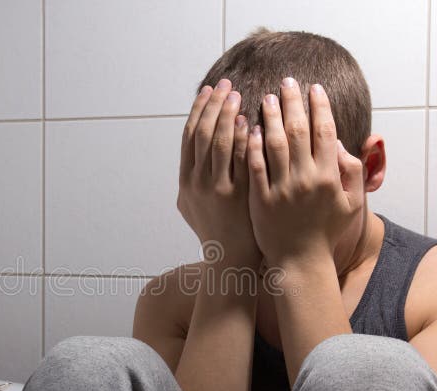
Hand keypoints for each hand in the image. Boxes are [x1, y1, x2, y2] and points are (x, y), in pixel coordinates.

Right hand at [178, 78, 261, 268]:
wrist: (230, 260)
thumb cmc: (214, 232)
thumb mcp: (191, 206)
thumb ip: (192, 179)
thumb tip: (195, 149)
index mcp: (185, 182)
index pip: (189, 136)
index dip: (199, 110)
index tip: (208, 90)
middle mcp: (197, 183)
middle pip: (203, 134)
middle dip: (213, 106)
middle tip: (225, 84)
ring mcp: (218, 189)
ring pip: (220, 143)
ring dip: (227, 115)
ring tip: (237, 95)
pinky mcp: (239, 195)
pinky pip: (241, 160)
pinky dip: (243, 139)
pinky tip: (250, 122)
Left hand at [245, 78, 363, 267]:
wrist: (300, 261)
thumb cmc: (326, 232)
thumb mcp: (351, 204)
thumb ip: (353, 172)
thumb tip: (345, 142)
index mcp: (330, 177)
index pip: (325, 131)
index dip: (320, 107)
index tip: (314, 88)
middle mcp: (306, 179)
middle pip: (298, 131)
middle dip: (293, 102)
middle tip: (287, 81)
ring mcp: (282, 189)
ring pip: (274, 144)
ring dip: (271, 117)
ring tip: (268, 97)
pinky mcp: (261, 199)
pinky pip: (255, 166)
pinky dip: (253, 145)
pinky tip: (251, 127)